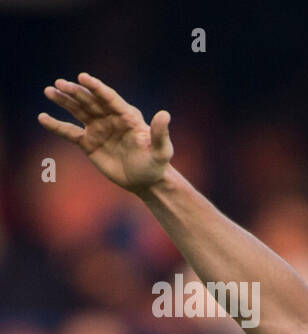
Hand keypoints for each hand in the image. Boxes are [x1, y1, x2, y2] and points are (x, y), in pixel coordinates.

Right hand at [38, 73, 173, 193]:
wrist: (146, 182)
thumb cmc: (156, 165)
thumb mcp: (161, 151)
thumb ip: (160, 133)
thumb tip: (165, 114)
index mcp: (127, 117)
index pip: (110, 98)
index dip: (96, 88)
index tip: (83, 77)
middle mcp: (110, 119)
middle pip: (91, 102)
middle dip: (76, 92)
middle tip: (60, 84)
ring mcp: (98, 129)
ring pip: (78, 111)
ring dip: (64, 101)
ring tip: (50, 91)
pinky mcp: (89, 143)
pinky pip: (69, 132)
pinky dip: (56, 126)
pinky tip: (42, 117)